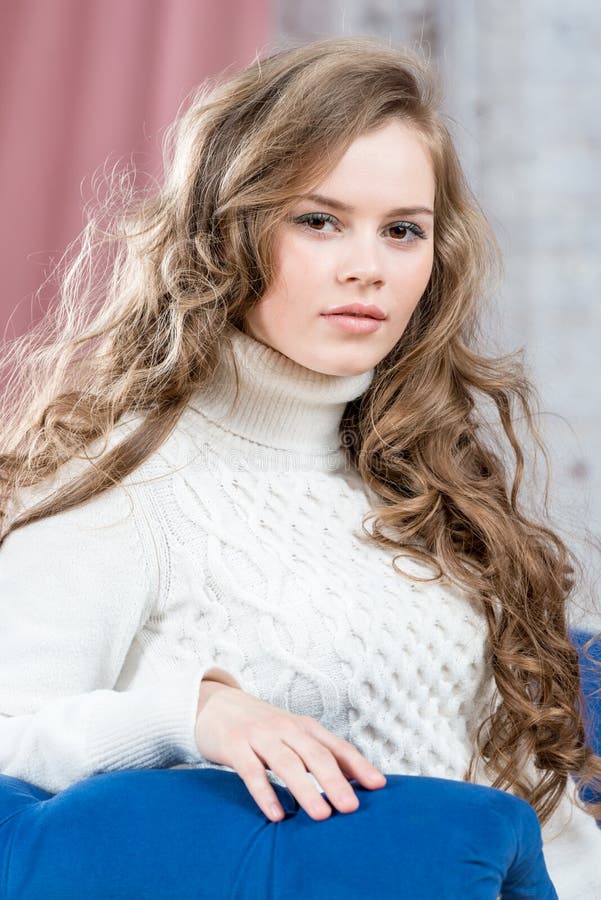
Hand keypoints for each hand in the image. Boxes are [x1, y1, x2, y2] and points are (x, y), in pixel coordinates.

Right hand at [195, 678, 386, 821]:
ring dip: (305, 789)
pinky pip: (251, 772)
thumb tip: (353, 783)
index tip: (378, 785)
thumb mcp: (291, 735)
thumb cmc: (262, 728)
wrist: (216, 705)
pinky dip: (265, 793)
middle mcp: (285, 728)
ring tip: (321, 815)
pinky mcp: (234, 746)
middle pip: (315, 754)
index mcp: (304, 727)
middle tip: (351, 808)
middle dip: (335, 781)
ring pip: (287, 763)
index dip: (358, 765)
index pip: (336, 746)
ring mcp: (259, 736)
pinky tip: (276, 814)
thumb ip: (317, 753)